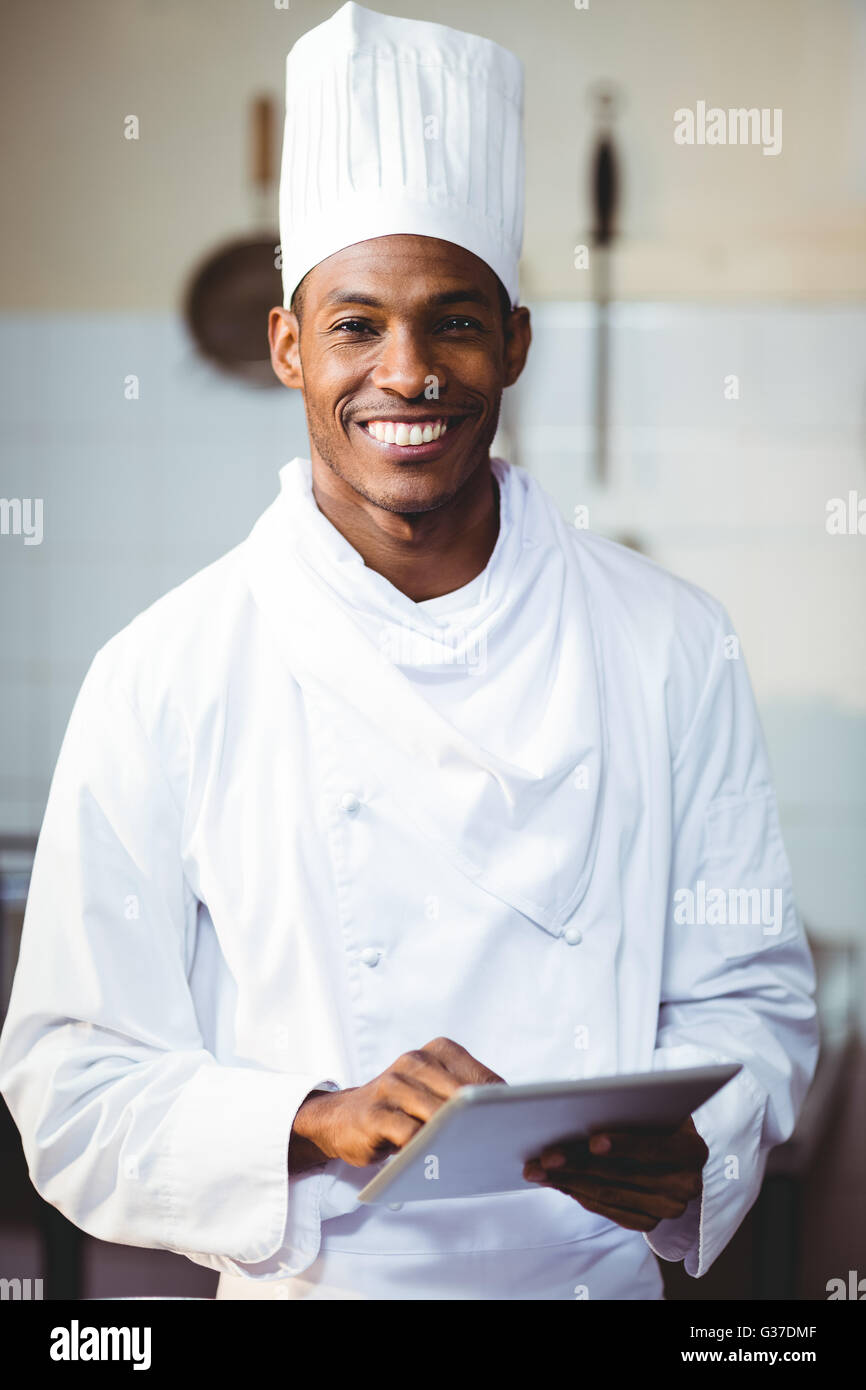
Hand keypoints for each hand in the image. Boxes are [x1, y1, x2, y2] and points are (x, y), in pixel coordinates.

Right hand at [290, 1037, 503, 1171]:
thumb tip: (506, 1121)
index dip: (499, 1106)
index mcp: (435, 1052)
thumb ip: (462, 1100)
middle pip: (461, 1096)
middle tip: (496, 1147)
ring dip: (455, 1137)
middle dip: (480, 1123)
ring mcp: (392, 1085)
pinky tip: (435, 1159)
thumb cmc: (400, 1109)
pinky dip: (425, 1148)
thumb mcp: (432, 1093)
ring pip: (436, 1114)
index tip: (513, 1128)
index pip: (479, 1078)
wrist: (342, 1118)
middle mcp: (414, 1062)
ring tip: (470, 1155)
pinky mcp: (374, 1113)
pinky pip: (408, 1134)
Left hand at [522, 1116, 707, 1231]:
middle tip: (545, 1156)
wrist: (672, 1147)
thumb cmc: (653, 1114)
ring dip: (569, 1181)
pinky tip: (556, 1182)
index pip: (654, 1147)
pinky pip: (609, 1211)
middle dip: (579, 1164)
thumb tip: (574, 1106)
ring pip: (611, 1194)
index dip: (623, 1145)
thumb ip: (628, 1106)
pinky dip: (580, 1195)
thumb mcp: (651, 1104)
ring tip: (537, 1169)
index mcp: (692, 1149)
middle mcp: (686, 1185)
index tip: (592, 1141)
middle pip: (624, 1175)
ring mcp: (669, 1209)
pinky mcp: (650, 1222)